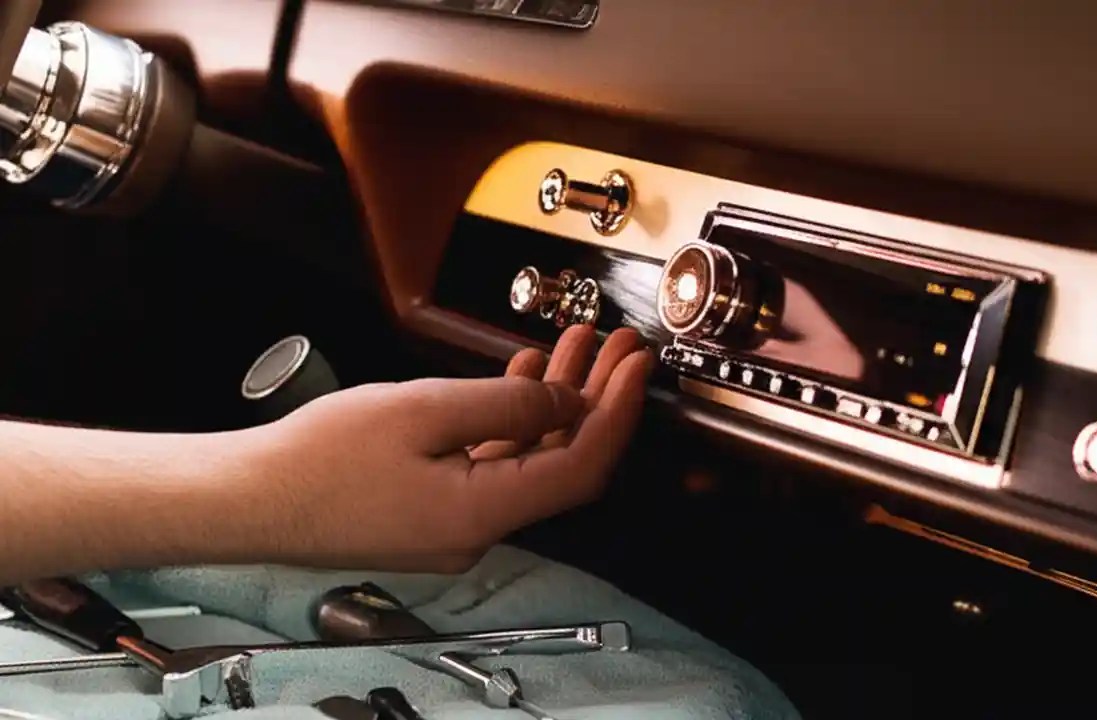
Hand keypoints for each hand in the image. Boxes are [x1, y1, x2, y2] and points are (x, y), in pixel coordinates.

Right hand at [243, 326, 652, 572]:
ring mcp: (455, 526)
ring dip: (554, 402)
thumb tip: (564, 401)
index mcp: (483, 513)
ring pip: (528, 459)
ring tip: (576, 346)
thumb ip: (504, 406)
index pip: (581, 465)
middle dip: (595, 398)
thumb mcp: (421, 413)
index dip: (617, 411)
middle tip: (619, 348)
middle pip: (561, 461)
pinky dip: (511, 422)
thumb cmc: (315, 460)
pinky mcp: (432, 514)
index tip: (636, 365)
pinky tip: (519, 379)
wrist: (246, 500)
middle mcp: (479, 530)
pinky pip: (491, 466)